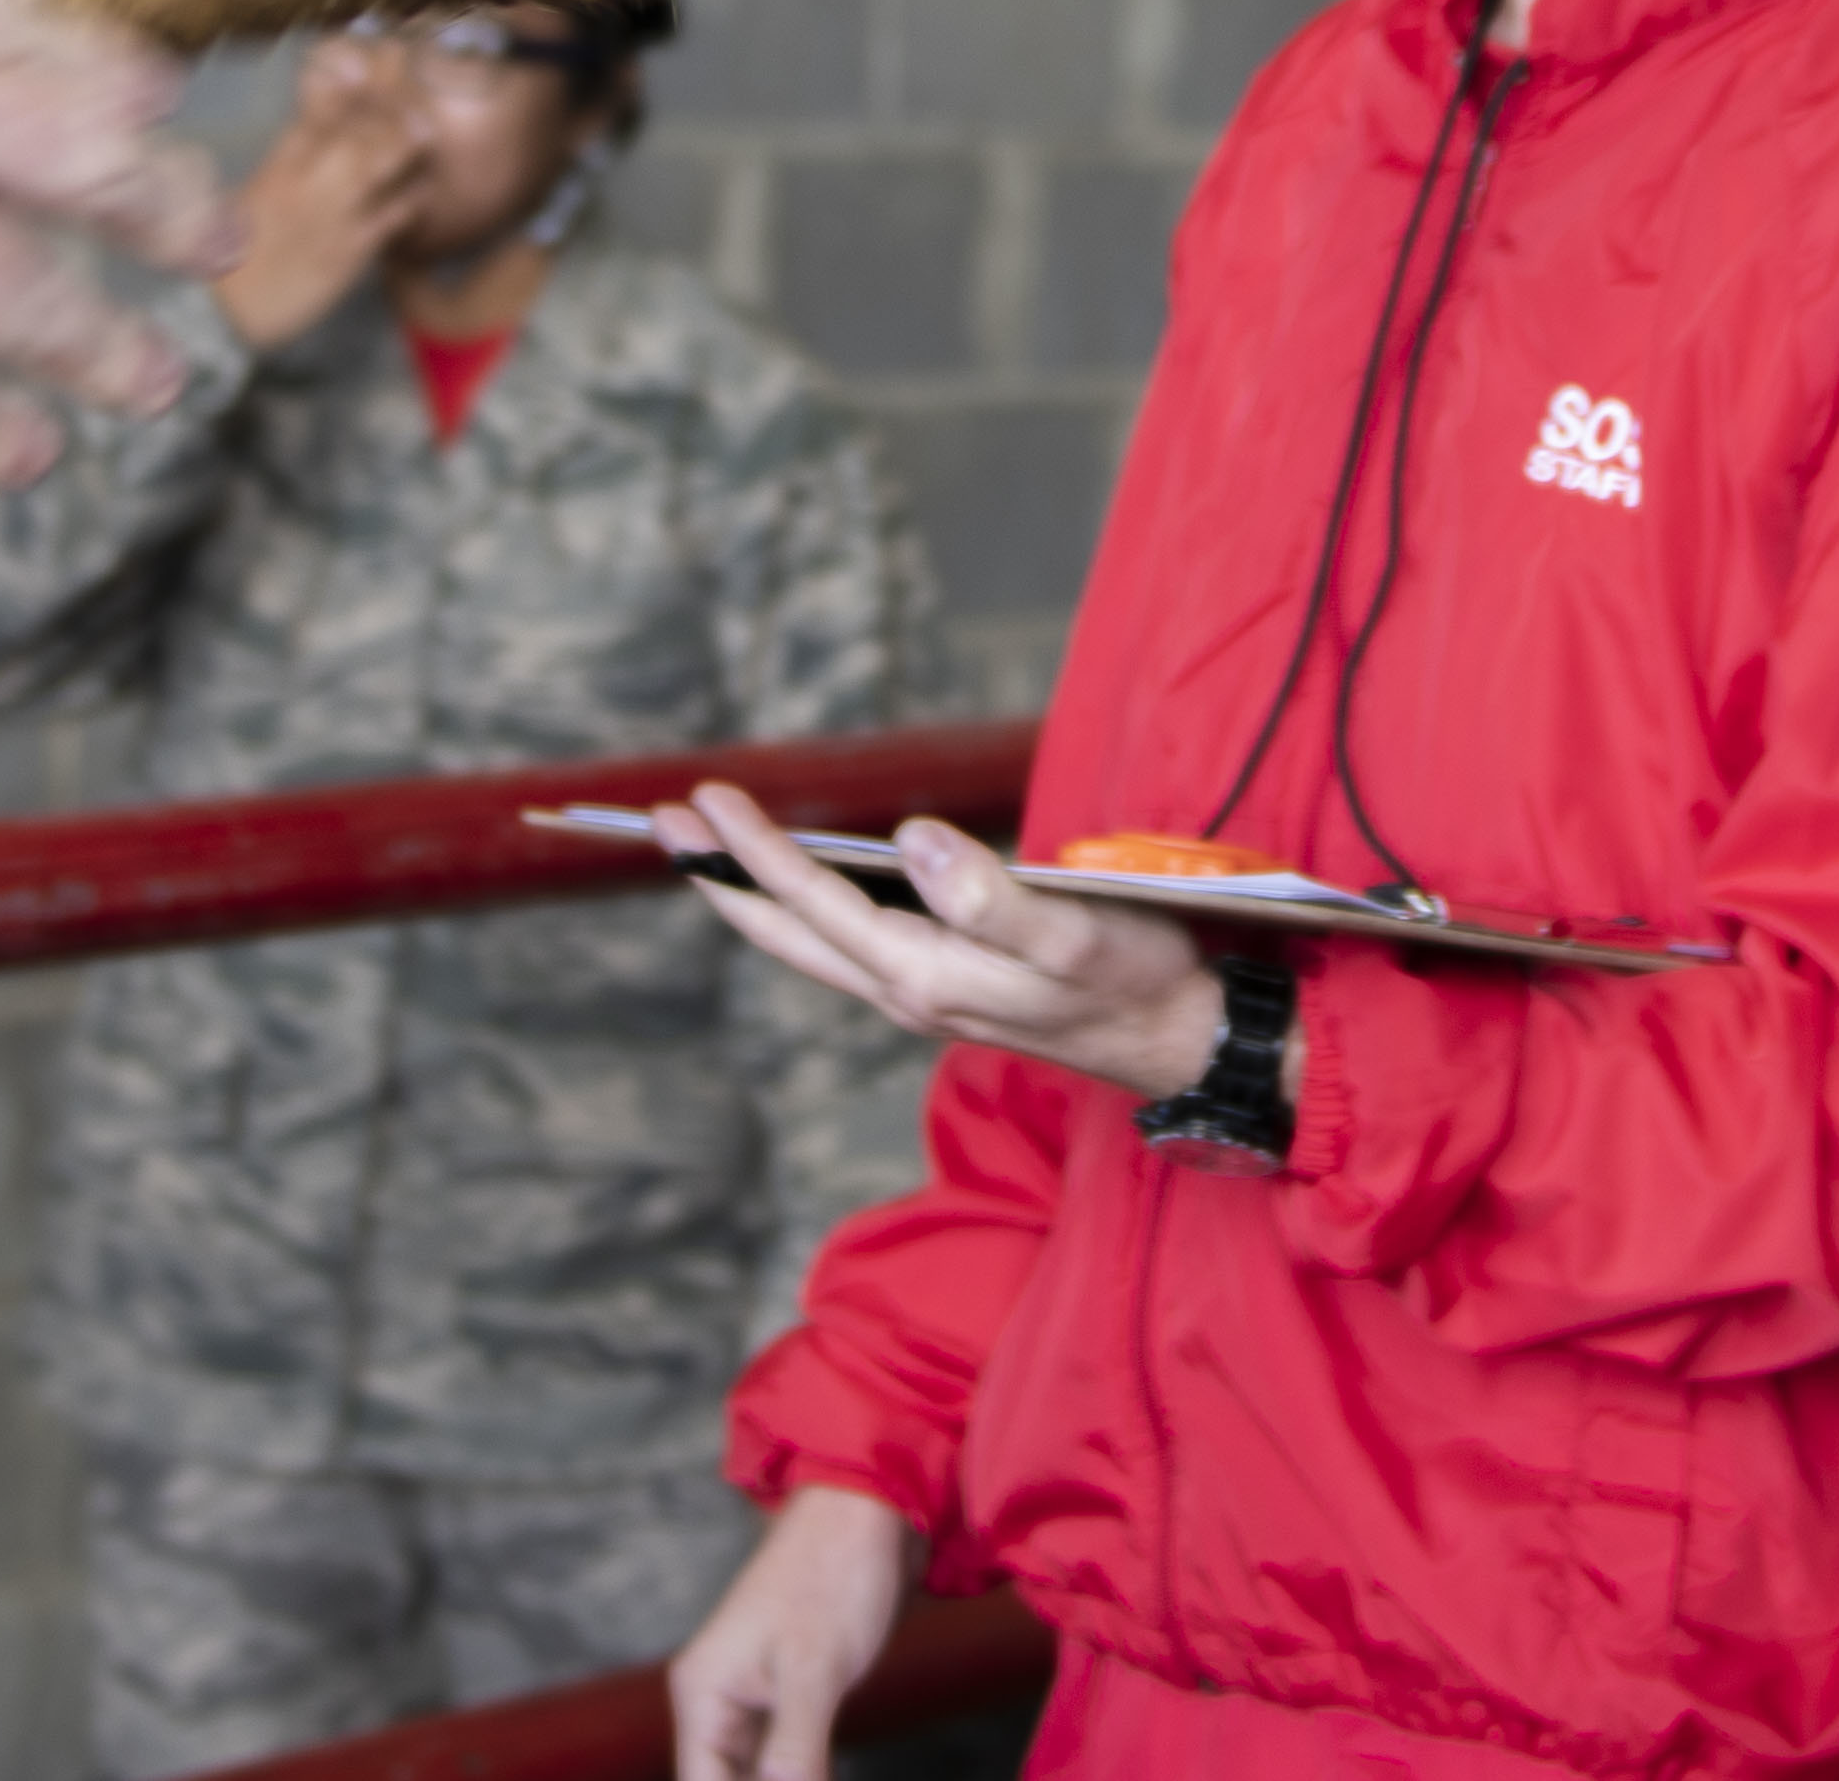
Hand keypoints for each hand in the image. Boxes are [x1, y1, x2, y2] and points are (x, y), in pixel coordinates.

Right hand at [213, 52, 430, 353]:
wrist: (221, 319)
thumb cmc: (231, 256)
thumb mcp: (248, 197)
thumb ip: (286, 161)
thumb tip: (315, 128)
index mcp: (274, 168)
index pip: (311, 111)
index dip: (337, 76)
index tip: (359, 52)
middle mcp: (303, 184)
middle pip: (349, 126)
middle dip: (378, 91)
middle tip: (401, 58)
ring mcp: (328, 217)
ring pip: (371, 165)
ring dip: (399, 138)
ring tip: (422, 123)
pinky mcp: (348, 254)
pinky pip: (387, 221)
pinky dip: (409, 202)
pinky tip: (424, 191)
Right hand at [667, 1481, 921, 1780]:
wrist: (874, 1510)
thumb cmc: (836, 1573)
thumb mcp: (814, 1669)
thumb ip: (794, 1749)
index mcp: (703, 1693)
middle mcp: (718, 1702)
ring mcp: (754, 1701)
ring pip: (756, 1778)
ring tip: (820, 1779)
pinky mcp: (792, 1699)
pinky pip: (787, 1763)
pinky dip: (802, 1780)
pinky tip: (826, 1778)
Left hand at [669, 783, 1224, 1102]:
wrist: (1178, 1042)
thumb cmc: (1135, 981)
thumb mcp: (1072, 937)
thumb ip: (991, 896)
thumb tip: (912, 839)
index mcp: (924, 975)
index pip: (814, 903)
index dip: (754, 849)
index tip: (706, 797)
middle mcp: (907, 993)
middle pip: (787, 933)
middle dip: (720, 877)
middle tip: (659, 821)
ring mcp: (922, 995)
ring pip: (811, 943)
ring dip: (755, 893)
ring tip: (710, 846)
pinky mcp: (944, 988)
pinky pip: (847, 946)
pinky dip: (805, 910)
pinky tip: (805, 886)